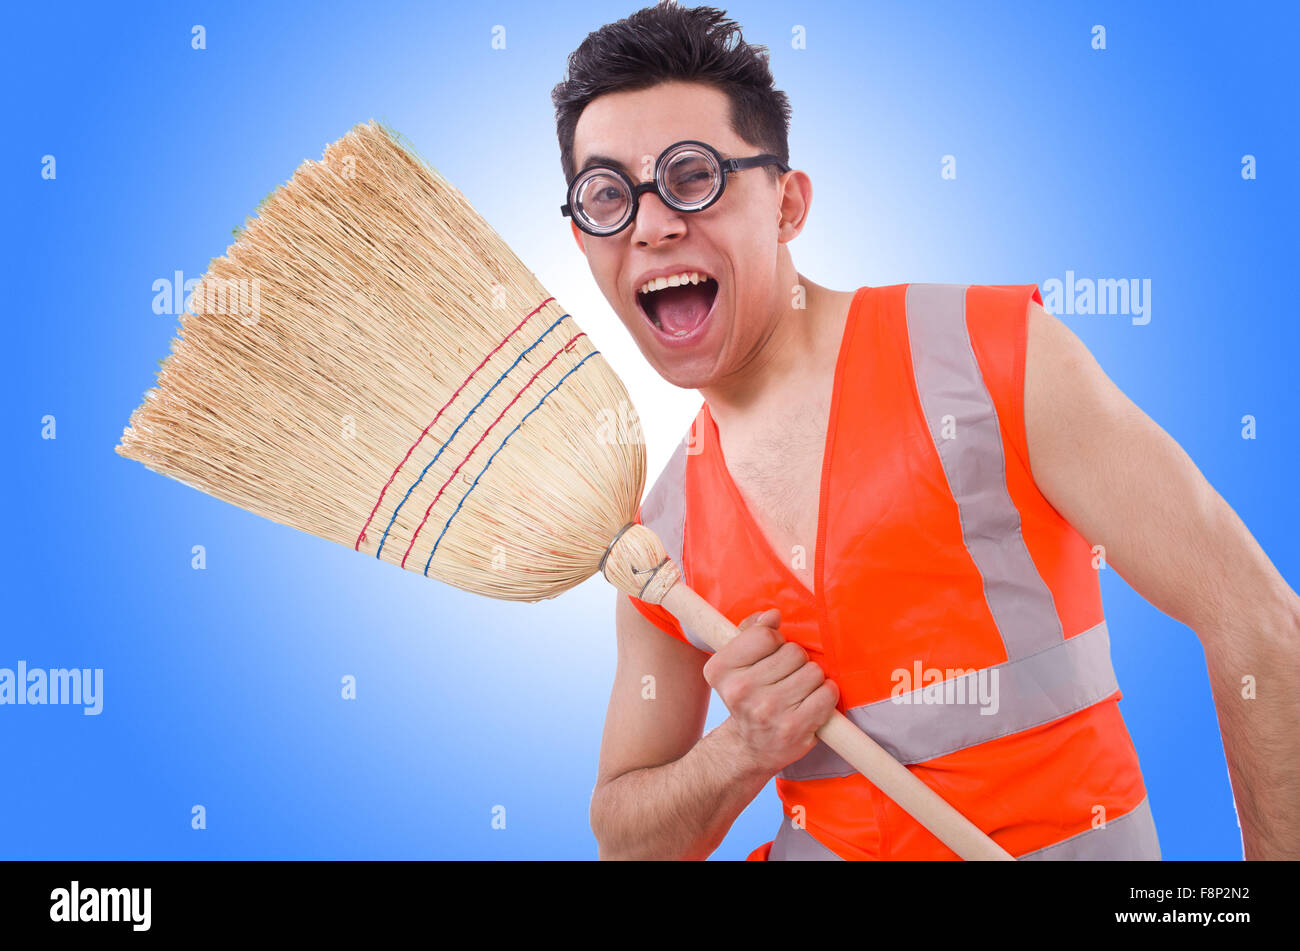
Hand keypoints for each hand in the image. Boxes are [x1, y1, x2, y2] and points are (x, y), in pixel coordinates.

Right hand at [703, 608, 839, 776]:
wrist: (750, 747)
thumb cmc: (749, 696)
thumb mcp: (737, 662)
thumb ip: (751, 631)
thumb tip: (773, 616)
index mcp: (720, 670)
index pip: (765, 635)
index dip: (775, 641)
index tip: (771, 654)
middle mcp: (740, 691)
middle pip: (793, 652)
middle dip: (795, 661)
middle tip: (785, 678)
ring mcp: (768, 711)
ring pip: (813, 671)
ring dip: (811, 678)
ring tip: (798, 691)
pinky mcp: (794, 728)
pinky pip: (826, 693)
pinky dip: (825, 694)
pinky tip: (811, 702)